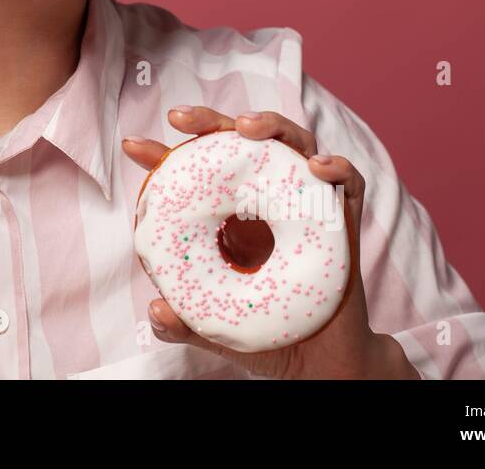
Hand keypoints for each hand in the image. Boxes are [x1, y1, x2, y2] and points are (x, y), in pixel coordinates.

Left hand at [123, 106, 419, 378]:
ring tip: (245, 127)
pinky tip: (317, 167)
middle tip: (180, 120)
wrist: (320, 364)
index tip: (134, 146)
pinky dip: (338, 167)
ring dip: (273, 126)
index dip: (166, 154)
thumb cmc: (267, 337)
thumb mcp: (215, 326)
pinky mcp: (346, 222)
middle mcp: (269, 201)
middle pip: (245, 142)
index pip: (200, 171)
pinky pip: (350, 184)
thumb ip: (183, 322)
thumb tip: (158, 310)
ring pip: (297, 145)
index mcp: (232, 216)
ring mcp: (308, 204)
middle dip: (211, 121)